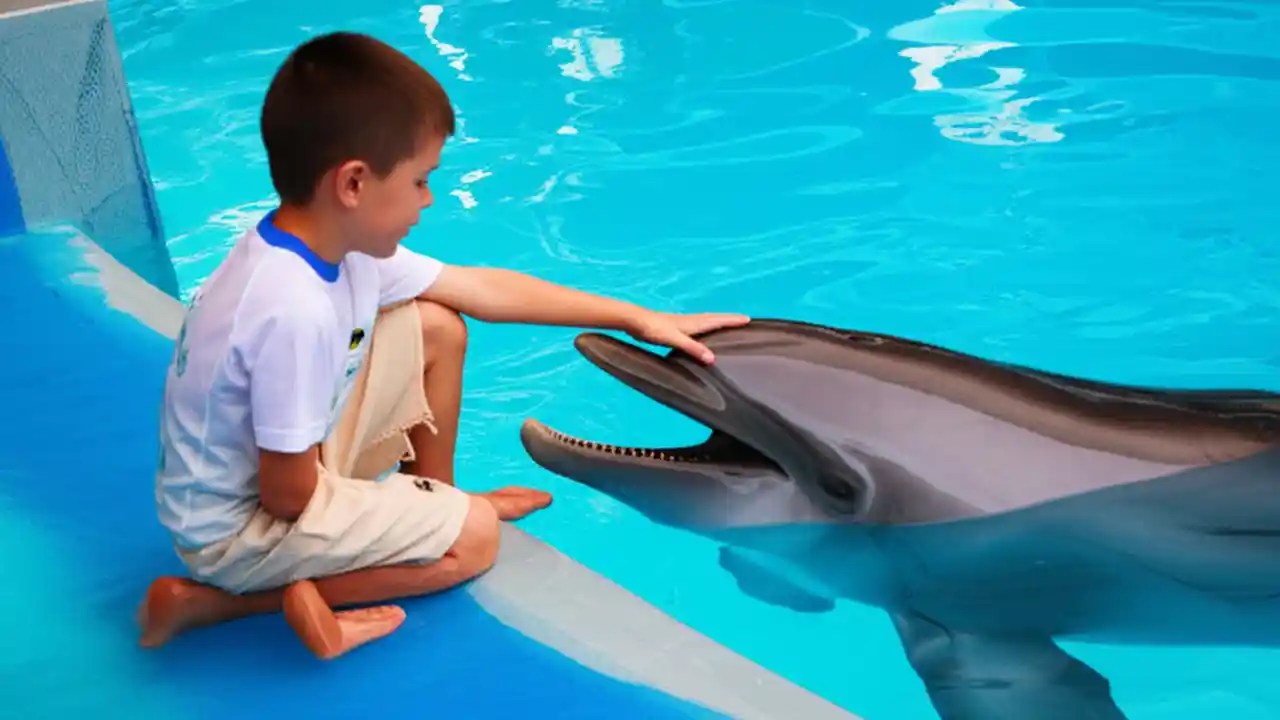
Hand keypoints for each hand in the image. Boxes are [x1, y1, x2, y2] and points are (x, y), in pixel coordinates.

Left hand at [624, 310, 750, 363]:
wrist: (634, 320)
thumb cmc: (653, 329)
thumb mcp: (674, 340)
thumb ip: (693, 349)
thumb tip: (712, 358)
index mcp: (693, 323)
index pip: (717, 321)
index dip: (732, 320)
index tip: (747, 319)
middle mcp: (690, 320)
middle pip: (714, 318)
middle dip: (729, 319)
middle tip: (743, 319)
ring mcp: (681, 323)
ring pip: (705, 320)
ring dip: (717, 321)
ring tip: (726, 323)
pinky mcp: (673, 327)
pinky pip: (695, 325)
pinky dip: (704, 326)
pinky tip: (699, 332)